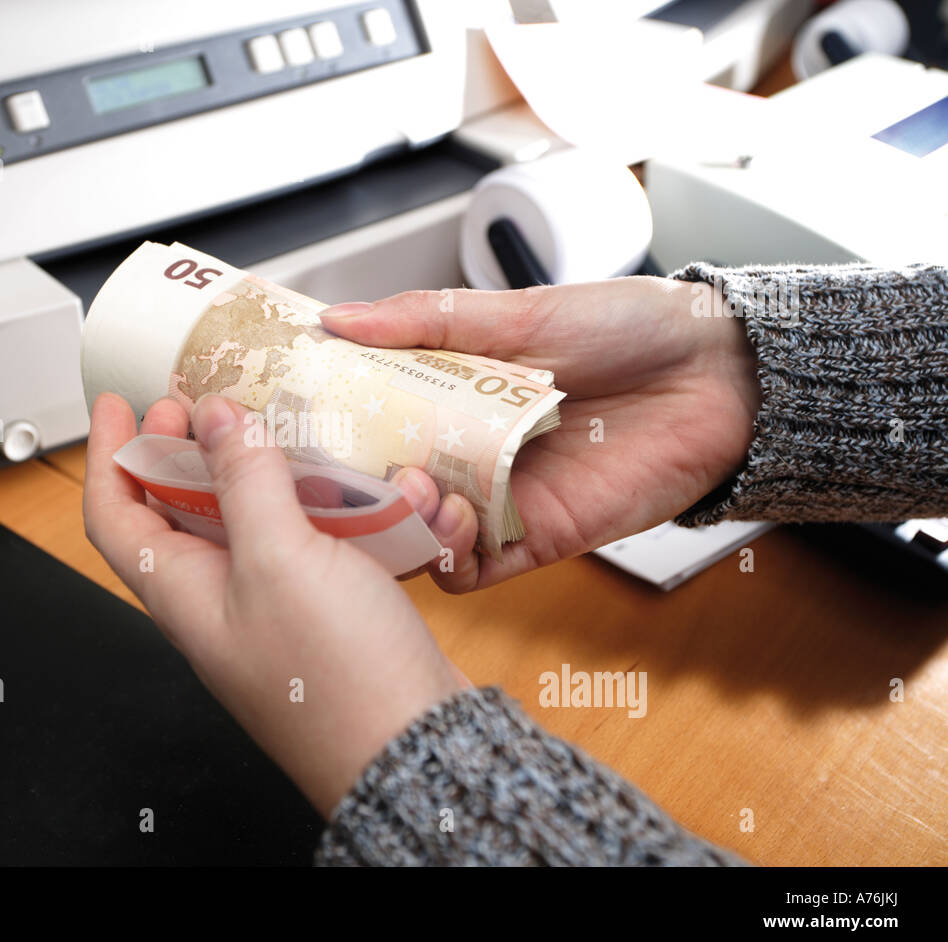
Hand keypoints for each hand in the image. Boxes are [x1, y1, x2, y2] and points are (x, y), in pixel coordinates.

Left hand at [82, 391, 464, 817]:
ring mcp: (277, 610)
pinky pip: (320, 545)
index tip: (115, 403)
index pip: (115, 516)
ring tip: (299, 435)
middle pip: (184, 512)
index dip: (109, 454)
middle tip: (208, 403)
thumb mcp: (279, 560)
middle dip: (192, 450)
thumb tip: (215, 419)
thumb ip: (244, 481)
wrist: (418, 752)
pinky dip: (340, 509)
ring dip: (279, 475)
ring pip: (259, 522)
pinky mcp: (330, 614)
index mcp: (185, 594)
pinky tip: (370, 489)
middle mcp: (222, 603)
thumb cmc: (337, 677)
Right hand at [319, 277, 760, 591]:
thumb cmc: (628, 326)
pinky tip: (446, 527)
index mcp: (453, 395)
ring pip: (420, 534)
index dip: (326, 427)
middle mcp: (467, 452)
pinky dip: (449, 560)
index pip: (369, 421)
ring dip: (399, 524)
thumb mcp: (518, 310)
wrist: (722, 373)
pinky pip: (475, 568)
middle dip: (348, 490)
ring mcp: (499, 498)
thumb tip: (338, 319)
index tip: (281, 424)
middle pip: (383, 486)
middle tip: (321, 477)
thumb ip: (427, 321)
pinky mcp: (538, 537)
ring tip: (405, 489)